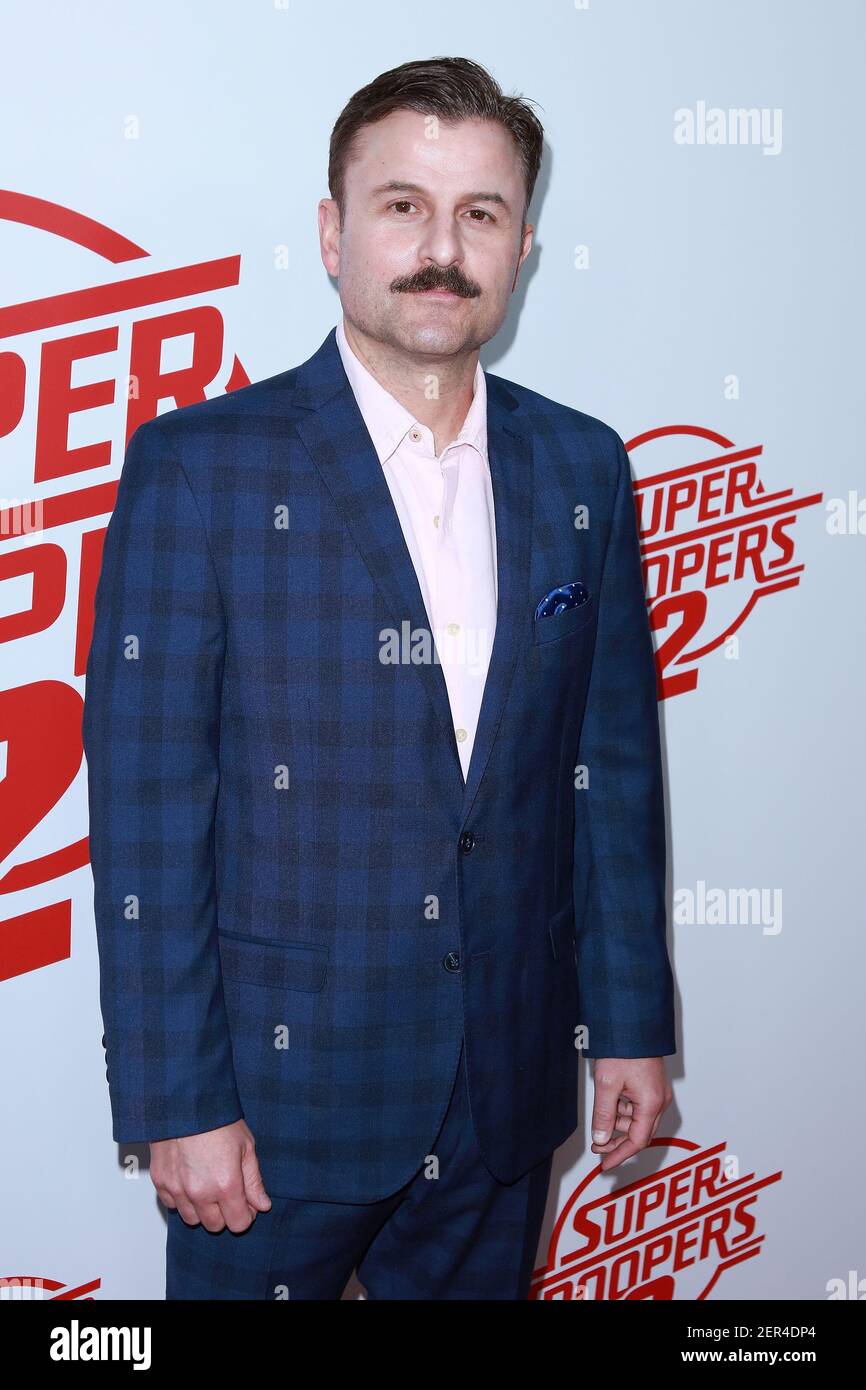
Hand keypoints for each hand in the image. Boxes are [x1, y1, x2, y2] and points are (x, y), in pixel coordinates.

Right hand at [150, 1119, 271, 1232]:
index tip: (246, 1204)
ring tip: (207, 1185)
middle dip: (224, 1213)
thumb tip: (262, 1205)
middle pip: (215, 1226)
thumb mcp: (246, 1146)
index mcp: (226, 1184)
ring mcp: (178, 1189)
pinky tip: (190, 1180)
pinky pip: (172, 1205)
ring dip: (201, 1209)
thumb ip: (253, 1181)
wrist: (185, 1101)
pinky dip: (181, 1198)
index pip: (238, 1224)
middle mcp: (200, 1192)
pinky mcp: (161, 1182)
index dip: (246, 1215)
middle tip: (227, 1192)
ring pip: (192, 1219)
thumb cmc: (217, 1119)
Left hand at [589, 1057, 671, 1171]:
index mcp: (651, 1103)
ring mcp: (658, 1093)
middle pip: (639, 1133)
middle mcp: (659, 1100)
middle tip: (597, 1146)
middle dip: (617, 1141)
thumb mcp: (607, 1084)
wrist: (634, 1023)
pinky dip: (623, 1110)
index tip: (605, 1165)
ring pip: (637, 1120)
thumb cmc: (624, 1049)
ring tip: (601, 1113)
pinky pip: (639, 1107)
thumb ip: (604, 1115)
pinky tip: (610, 1102)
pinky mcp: (653, 1086)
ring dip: (618, 1123)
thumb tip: (601, 1140)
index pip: (637, 1141)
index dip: (620, 1155)